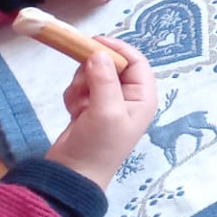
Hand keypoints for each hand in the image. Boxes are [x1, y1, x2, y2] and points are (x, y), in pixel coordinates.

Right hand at [45, 39, 156, 188]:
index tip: (94, 41)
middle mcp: (129, 97)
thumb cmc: (98, 145)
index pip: (136, 61)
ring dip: (81, 85)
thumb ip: (104, 79)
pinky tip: (74, 113)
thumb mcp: (106, 110)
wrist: (73, 175)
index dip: (117, 49)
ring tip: (80, 106)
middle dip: (93, 71)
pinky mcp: (88, 108)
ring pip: (92, 75)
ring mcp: (108, 102)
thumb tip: (99, 52)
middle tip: (83, 83)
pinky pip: (80, 88)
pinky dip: (74, 96)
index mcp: (143, 96)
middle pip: (111, 65)